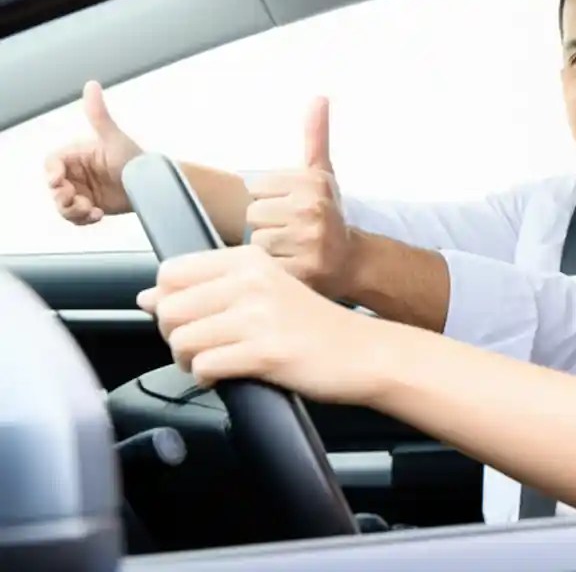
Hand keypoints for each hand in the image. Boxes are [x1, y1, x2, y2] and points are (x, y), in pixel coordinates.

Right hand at [46, 80, 143, 223]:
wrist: (153, 185)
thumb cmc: (135, 158)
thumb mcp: (113, 137)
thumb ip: (98, 114)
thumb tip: (91, 85)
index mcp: (77, 156)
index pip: (53, 164)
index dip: (52, 173)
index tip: (59, 182)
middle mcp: (77, 173)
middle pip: (54, 188)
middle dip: (62, 197)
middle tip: (77, 200)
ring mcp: (83, 191)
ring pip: (62, 205)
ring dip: (72, 211)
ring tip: (90, 210)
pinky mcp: (90, 206)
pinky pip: (76, 217)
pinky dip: (82, 219)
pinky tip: (97, 215)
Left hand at [137, 245, 389, 404]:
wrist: (365, 353)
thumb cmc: (314, 326)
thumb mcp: (266, 289)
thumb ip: (209, 288)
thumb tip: (147, 297)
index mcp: (249, 259)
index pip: (171, 272)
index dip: (168, 300)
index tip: (191, 317)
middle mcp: (251, 281)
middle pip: (168, 308)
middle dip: (174, 335)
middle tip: (202, 345)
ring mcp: (259, 316)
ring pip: (180, 339)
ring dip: (188, 359)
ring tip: (214, 361)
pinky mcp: (265, 352)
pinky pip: (204, 366)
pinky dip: (207, 378)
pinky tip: (227, 375)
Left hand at [244, 97, 356, 297]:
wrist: (354, 261)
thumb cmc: (329, 216)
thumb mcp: (322, 174)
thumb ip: (315, 135)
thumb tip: (319, 97)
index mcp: (313, 182)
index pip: (258, 188)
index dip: (270, 201)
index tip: (290, 210)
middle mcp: (313, 209)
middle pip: (255, 215)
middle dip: (268, 226)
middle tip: (290, 233)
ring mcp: (310, 241)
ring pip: (257, 241)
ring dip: (269, 250)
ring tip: (290, 250)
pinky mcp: (304, 270)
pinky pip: (265, 266)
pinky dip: (274, 270)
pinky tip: (292, 266)